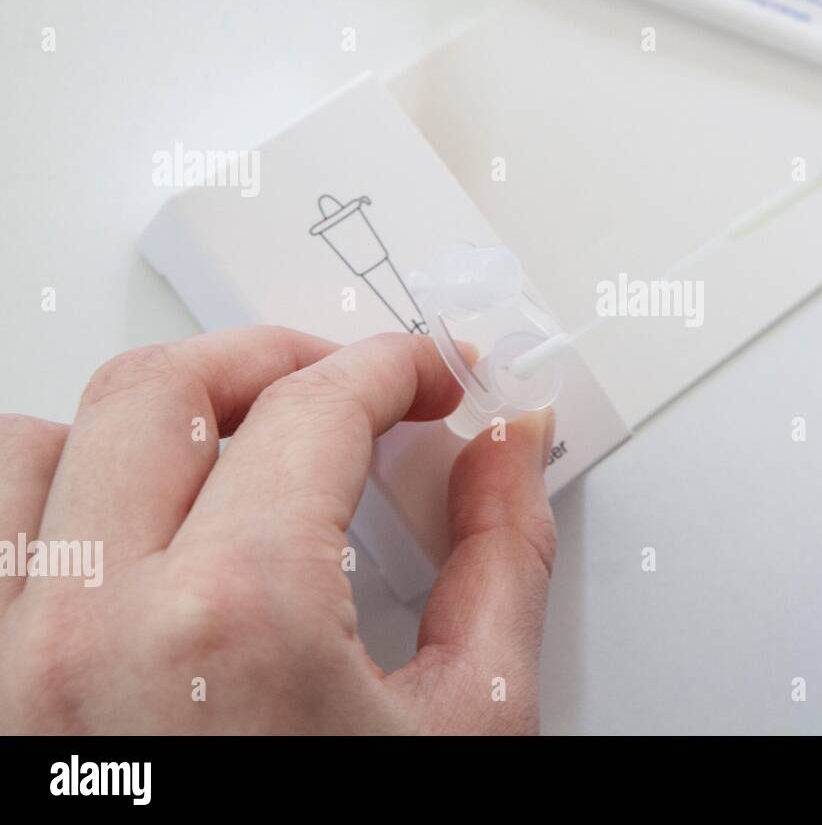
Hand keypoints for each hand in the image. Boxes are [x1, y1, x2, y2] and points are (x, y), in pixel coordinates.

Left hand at [0, 327, 556, 732]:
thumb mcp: (467, 728)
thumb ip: (499, 562)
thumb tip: (506, 454)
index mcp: (237, 623)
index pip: (316, 408)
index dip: (391, 364)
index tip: (426, 372)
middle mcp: (90, 629)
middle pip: (168, 387)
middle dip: (277, 358)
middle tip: (342, 380)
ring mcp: (5, 668)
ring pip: (34, 444)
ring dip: (139, 420)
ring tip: (220, 446)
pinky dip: (41, 495)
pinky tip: (114, 526)